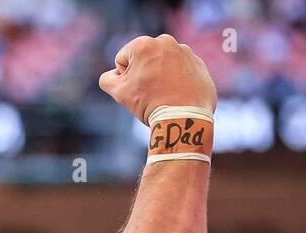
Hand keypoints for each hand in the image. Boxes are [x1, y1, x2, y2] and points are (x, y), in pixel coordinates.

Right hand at [98, 34, 215, 125]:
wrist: (184, 118)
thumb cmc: (149, 103)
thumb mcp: (118, 92)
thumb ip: (107, 79)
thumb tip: (114, 75)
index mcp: (143, 44)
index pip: (122, 60)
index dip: (124, 78)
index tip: (136, 89)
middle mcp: (165, 41)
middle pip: (143, 59)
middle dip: (143, 73)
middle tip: (149, 92)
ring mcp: (185, 51)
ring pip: (163, 63)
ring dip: (160, 75)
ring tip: (164, 94)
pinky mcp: (198, 63)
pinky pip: (181, 70)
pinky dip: (177, 80)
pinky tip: (177, 94)